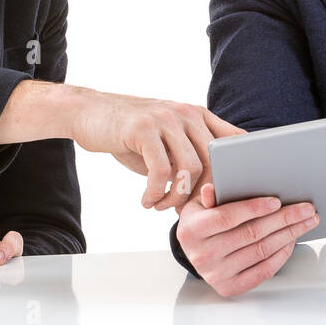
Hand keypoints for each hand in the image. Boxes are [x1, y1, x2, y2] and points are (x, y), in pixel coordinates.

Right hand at [0, 81, 244, 211]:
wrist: (88, 112)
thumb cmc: (130, 135)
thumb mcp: (165, 142)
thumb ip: (189, 158)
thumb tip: (212, 197)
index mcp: (198, 115)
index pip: (235, 141)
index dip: (237, 172)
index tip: (223, 199)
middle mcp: (187, 113)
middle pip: (216, 161)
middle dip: (203, 194)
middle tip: (186, 212)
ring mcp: (166, 118)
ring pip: (191, 168)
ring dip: (177, 197)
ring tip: (161, 206)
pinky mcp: (143, 128)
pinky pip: (161, 171)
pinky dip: (156, 193)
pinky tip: (146, 201)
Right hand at [176, 182, 317, 297]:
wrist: (194, 251)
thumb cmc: (202, 222)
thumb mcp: (199, 204)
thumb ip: (210, 197)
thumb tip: (212, 188)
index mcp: (192, 230)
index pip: (227, 217)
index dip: (254, 208)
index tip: (277, 201)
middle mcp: (202, 255)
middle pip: (251, 234)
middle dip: (283, 219)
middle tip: (305, 209)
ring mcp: (216, 274)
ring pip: (261, 251)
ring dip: (288, 235)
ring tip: (305, 222)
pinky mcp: (230, 287)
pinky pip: (263, 270)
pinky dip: (281, 254)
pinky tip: (292, 240)